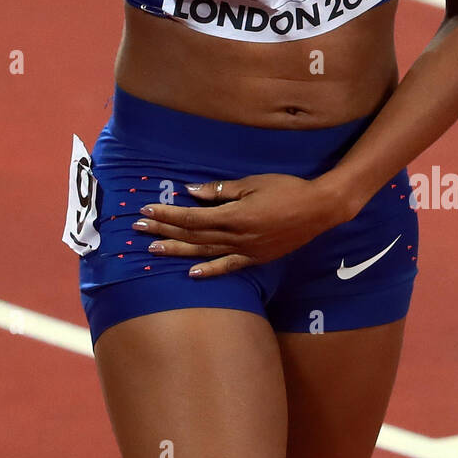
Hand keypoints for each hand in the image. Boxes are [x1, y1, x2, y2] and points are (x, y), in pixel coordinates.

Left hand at [132, 173, 349, 277]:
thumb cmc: (287, 189)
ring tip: (153, 250)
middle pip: (192, 236)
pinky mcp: (257, 258)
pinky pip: (229, 266)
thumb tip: (190, 192)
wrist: (319, 210)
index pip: (191, 217)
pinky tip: (193, 274)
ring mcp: (247, 250)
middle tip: (138, 229)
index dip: (167, 215)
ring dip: (178, 251)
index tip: (147, 210)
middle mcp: (236, 237)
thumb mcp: (252, 183)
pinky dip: (210, 271)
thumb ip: (221, 191)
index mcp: (234, 215)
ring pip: (204, 253)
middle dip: (163, 231)